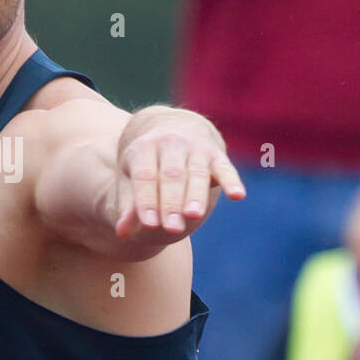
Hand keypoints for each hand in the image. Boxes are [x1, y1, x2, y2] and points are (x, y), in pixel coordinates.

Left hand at [110, 107, 244, 242]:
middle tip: (171, 229)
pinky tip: (238, 196)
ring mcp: (195, 147)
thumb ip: (130, 205)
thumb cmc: (149, 163)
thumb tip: (121, 233)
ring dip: (196, 195)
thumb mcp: (132, 178)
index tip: (149, 224)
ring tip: (194, 216)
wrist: (173, 126)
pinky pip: (225, 167)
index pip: (145, 176)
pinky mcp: (216, 154)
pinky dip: (232, 181)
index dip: (146, 200)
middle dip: (171, 203)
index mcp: (144, 148)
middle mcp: (170, 143)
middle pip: (170, 176)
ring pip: (196, 172)